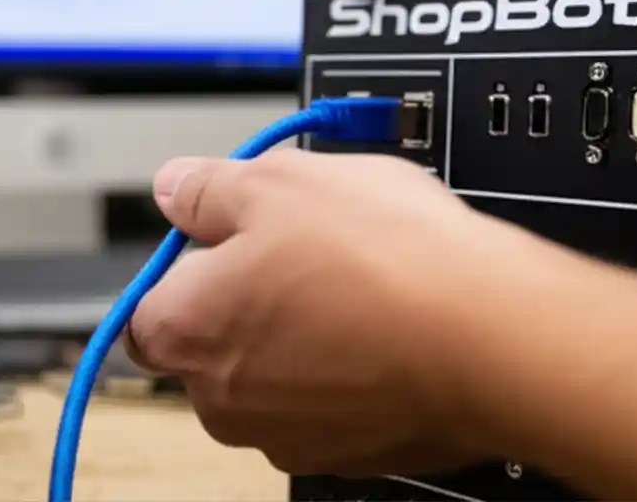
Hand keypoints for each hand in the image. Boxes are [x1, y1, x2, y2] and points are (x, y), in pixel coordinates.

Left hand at [123, 149, 574, 477]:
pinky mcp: (353, 454)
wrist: (489, 338)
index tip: (225, 238)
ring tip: (358, 284)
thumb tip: (177, 188)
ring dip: (303, 336)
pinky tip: (389, 326)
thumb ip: (207, 188)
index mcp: (185, 332)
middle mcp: (224, 402)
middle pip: (214, 344)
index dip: (187, 268)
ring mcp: (290, 437)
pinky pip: (334, 403)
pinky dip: (351, 371)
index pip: (147, 310)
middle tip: (304, 250)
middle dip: (248, 301)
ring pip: (276, 376)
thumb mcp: (276, 181)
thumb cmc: (380, 261)